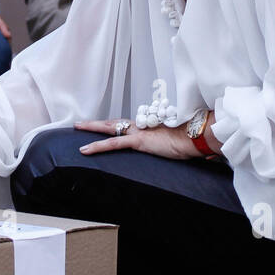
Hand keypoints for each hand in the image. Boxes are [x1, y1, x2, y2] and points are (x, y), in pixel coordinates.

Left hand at [74, 118, 207, 159]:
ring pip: (109, 129)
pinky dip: (97, 146)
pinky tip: (85, 150)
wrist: (197, 138)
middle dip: (97, 122)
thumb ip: (174, 146)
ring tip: (77, 128)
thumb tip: (185, 152)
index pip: (127, 125)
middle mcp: (142, 126)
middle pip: (114, 122)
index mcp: (149, 127)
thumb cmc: (191, 141)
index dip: (114, 124)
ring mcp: (139, 132)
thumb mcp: (177, 144)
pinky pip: (113, 144)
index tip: (104, 125)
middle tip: (81, 123)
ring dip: (91, 128)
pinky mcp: (138, 141)